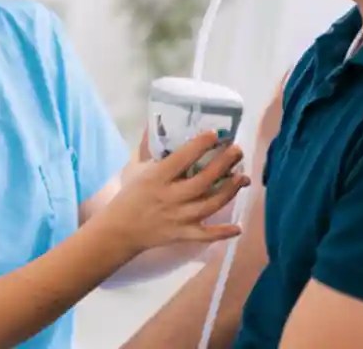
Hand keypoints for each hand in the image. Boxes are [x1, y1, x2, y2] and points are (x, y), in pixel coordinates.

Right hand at [98, 132, 248, 256]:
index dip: (200, 145)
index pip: (182, 158)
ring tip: (243, 178)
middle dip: (223, 164)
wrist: (119, 230)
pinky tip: (238, 228)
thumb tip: (159, 126)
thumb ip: (152, 152)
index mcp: (157, 178)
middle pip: (203, 180)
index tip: (216, 134)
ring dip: (229, 191)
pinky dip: (222, 233)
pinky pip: (205, 235)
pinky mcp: (182, 235)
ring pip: (209, 205)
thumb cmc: (130, 196)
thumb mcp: (137, 170)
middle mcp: (170, 197)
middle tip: (237, 151)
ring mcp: (178, 218)